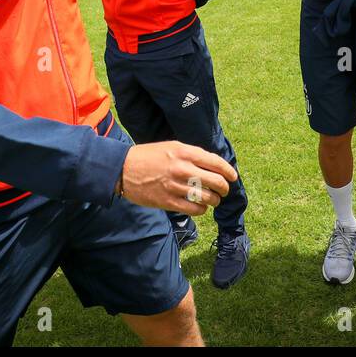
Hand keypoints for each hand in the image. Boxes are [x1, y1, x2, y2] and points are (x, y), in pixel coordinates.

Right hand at [120, 141, 236, 216]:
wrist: (123, 169)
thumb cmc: (149, 156)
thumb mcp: (171, 146)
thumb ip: (192, 154)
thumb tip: (213, 165)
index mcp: (185, 152)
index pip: (216, 163)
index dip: (228, 171)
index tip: (232, 177)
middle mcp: (183, 169)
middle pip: (216, 182)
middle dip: (224, 188)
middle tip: (224, 190)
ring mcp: (176, 186)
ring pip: (208, 198)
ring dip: (214, 200)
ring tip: (212, 200)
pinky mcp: (168, 202)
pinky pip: (195, 209)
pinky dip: (202, 209)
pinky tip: (200, 206)